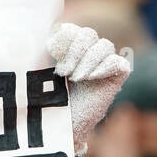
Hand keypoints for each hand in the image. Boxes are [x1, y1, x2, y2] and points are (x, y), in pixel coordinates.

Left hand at [45, 24, 130, 154]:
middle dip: (74, 51)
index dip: (63, 37)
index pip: (71, 29)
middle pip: (88, 34)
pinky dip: (105, 66)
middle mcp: (88, 52)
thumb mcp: (38, 75)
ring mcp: (103, 63)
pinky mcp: (116, 76)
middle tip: (63, 71)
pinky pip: (118, 62)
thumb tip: (39, 36)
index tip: (51, 53)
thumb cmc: (47, 102)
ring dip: (88, 60)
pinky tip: (90, 77)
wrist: (61, 127)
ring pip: (104, 45)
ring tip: (76, 78)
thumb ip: (37, 54)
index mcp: (68, 47)